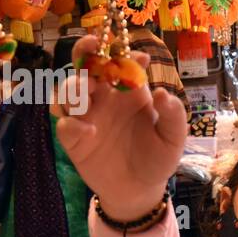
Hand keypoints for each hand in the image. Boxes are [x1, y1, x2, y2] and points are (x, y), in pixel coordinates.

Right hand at [51, 36, 187, 221]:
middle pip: (86, 66)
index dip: (126, 52)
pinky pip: (64, 124)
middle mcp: (105, 98)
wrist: (139, 190)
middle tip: (91, 45)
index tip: (138, 57)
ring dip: (74, 86)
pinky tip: (89, 133)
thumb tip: (162, 93)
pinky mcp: (74, 139)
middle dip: (84, 51)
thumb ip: (173, 115)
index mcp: (129, 91)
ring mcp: (87, 116)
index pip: (122, 62)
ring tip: (87, 94)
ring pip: (68, 90)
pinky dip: (71, 124)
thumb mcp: (173, 138)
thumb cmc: (158, 158)